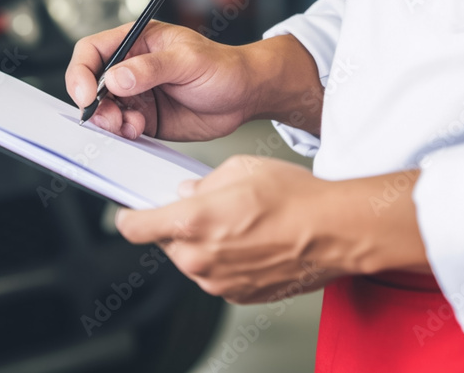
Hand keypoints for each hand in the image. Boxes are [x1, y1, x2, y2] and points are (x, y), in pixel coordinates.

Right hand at [66, 21, 321, 140]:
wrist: (246, 96)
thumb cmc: (223, 67)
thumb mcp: (188, 61)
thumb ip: (151, 68)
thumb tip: (116, 78)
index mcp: (136, 41)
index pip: (92, 51)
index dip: (81, 72)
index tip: (86, 94)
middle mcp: (131, 67)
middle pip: (91, 83)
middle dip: (95, 103)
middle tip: (111, 118)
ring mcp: (136, 94)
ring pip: (104, 109)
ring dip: (109, 121)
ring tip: (131, 126)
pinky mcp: (145, 118)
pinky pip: (121, 127)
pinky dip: (124, 132)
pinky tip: (140, 130)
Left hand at [114, 156, 428, 304]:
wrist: (335, 231)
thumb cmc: (295, 198)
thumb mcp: (240, 168)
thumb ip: (204, 182)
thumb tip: (189, 190)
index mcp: (192, 222)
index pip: (135, 228)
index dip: (128, 218)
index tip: (129, 213)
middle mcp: (199, 258)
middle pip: (167, 243)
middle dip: (180, 226)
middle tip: (210, 208)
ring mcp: (218, 282)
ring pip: (193, 260)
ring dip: (204, 244)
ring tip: (240, 224)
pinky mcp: (237, 295)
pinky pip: (217, 275)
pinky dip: (226, 261)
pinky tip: (252, 242)